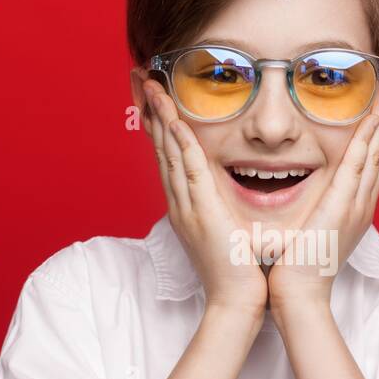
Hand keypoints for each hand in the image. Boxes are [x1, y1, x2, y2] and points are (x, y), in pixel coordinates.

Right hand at [141, 79, 267, 318]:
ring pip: (169, 152)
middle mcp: (179, 201)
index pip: (168, 155)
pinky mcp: (201, 210)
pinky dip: (181, 142)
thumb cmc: (238, 270)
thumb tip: (228, 193)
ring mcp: (187, 205)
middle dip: (150, 110)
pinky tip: (176, 120)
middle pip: (159, 146)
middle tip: (140, 77)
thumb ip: (223, 208)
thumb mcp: (228, 230)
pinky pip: (189, 169)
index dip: (159, 123)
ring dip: (160, 117)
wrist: (235, 300)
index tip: (153, 96)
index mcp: (185, 204)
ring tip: (151, 86)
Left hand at [265, 78, 378, 313]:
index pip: (375, 158)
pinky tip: (375, 115)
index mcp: (356, 206)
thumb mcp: (314, 229)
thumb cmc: (299, 266)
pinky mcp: (343, 204)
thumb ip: (317, 209)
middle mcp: (364, 201)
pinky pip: (360, 163)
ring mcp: (357, 202)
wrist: (299, 293)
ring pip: (378, 150)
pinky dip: (369, 137)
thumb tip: (312, 195)